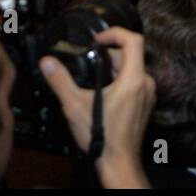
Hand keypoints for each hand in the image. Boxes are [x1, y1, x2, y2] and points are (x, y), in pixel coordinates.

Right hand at [40, 27, 154, 187]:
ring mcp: (148, 95)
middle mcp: (146, 83)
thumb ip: (60, 81)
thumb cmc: (101, 135)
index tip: (97, 39)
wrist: (118, 162)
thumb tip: (47, 62)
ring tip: (93, 77)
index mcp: (134, 79)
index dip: (115, 33)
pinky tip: (103, 92)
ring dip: (114, 68)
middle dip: (109, 53)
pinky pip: (135, 82)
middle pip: (131, 55)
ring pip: (132, 69)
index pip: (133, 40)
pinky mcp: (146, 104)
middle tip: (89, 60)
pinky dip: (120, 80)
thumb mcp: (75, 106)